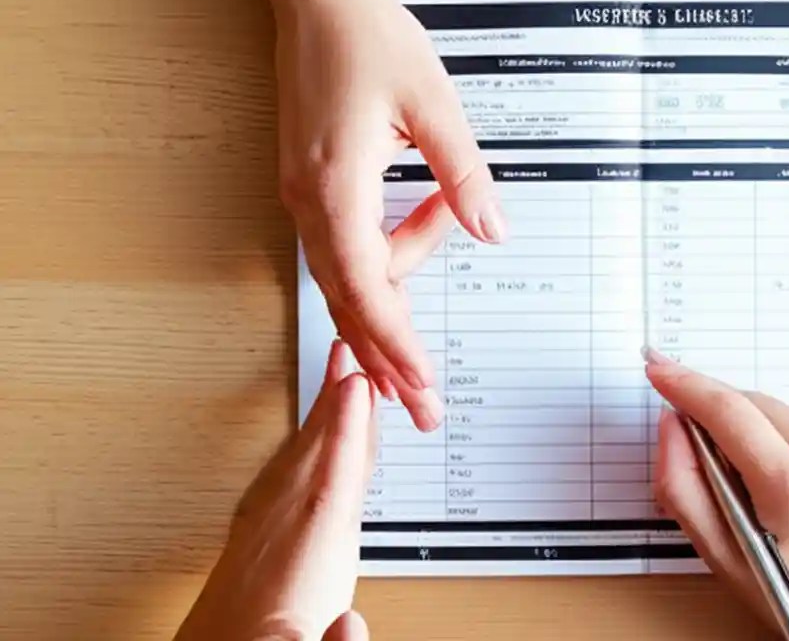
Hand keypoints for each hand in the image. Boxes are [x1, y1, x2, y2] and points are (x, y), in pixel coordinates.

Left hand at [175, 340, 376, 640]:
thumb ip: (328, 638)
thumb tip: (351, 628)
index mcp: (299, 557)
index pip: (330, 479)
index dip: (347, 428)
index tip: (358, 383)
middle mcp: (279, 532)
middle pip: (319, 450)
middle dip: (339, 397)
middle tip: (356, 347)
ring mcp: (267, 527)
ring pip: (305, 455)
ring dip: (326, 412)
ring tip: (341, 376)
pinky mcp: (261, 533)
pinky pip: (294, 471)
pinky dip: (313, 443)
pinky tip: (319, 436)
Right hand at [273, 0, 504, 432]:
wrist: (318, 1)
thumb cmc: (367, 39)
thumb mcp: (434, 104)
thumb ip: (464, 174)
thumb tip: (493, 231)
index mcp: (335, 186)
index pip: (365, 285)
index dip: (393, 342)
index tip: (419, 385)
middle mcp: (310, 200)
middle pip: (347, 299)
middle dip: (386, 357)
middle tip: (421, 408)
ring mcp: (306, 196)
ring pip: (344, 279)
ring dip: (385, 315)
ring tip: (424, 349)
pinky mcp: (313, 186)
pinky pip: (344, 248)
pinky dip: (381, 267)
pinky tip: (421, 245)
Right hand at [644, 349, 788, 640]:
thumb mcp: (727, 560)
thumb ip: (684, 489)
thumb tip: (671, 430)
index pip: (726, 410)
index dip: (684, 384)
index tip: (657, 369)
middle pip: (751, 402)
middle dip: (710, 407)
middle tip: (685, 436)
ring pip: (778, 409)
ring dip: (745, 424)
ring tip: (739, 478)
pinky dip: (778, 436)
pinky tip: (775, 477)